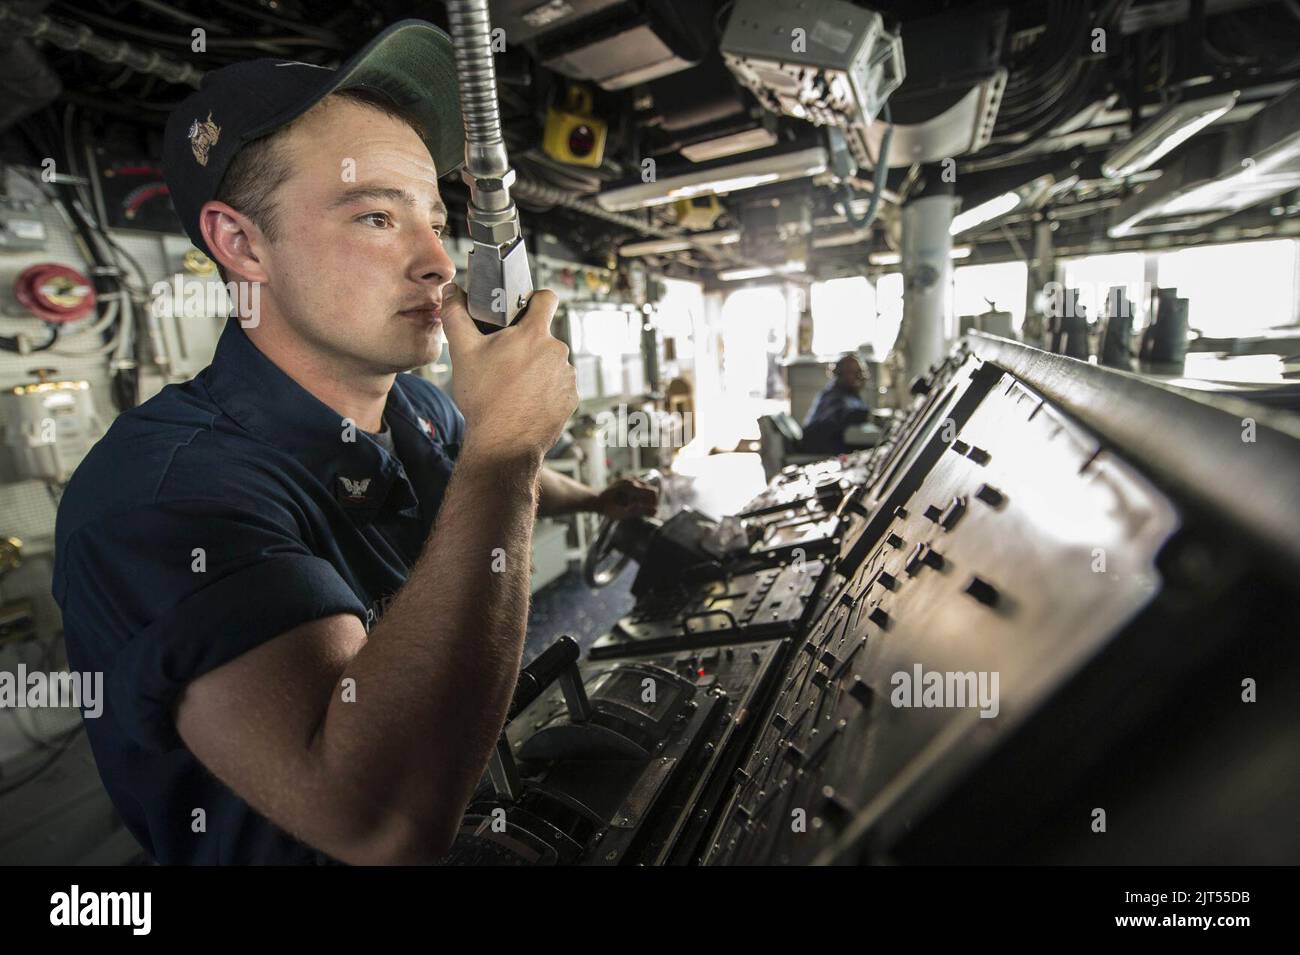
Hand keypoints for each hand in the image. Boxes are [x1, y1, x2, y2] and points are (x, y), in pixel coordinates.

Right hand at [440, 285, 577, 462]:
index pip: (547, 298)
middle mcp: (558, 352)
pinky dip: (544, 390)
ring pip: (550, 362)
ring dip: (536, 368)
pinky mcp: (571, 399)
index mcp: (535, 334)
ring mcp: (568, 377)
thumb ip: (456, 315)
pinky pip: (558, 386)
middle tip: (502, 360)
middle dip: (525, 343)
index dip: (533, 299)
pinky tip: (524, 402)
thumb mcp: (463, 353)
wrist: (503, 445)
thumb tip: (451, 291)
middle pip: (543, 336)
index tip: (521, 309)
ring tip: (512, 386)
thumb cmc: (484, 399)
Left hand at [594, 477, 657, 520]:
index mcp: (631, 486)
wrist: (597, 500)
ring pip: (647, 489)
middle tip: (640, 512)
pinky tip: (631, 502)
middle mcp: (632, 479)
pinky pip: (641, 488)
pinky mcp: (630, 480)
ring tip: (632, 506)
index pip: (653, 493)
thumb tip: (656, 511)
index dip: (655, 504)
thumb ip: (639, 511)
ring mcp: (631, 478)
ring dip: (644, 499)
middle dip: (649, 502)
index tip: (650, 514)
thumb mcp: (623, 513)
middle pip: (651, 491)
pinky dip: (640, 496)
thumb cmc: (608, 508)